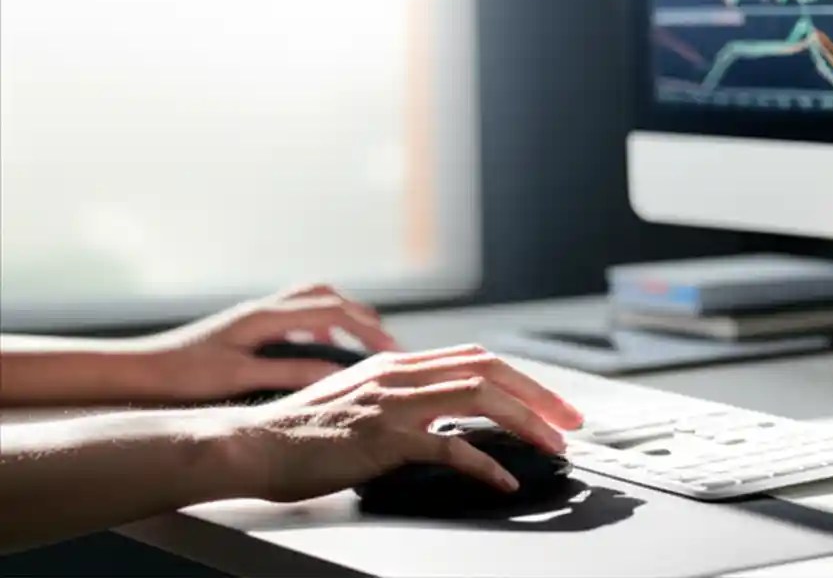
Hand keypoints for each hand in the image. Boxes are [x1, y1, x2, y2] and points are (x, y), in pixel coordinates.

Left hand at [145, 284, 401, 401]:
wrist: (139, 372)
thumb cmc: (182, 376)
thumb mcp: (240, 377)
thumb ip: (291, 374)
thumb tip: (337, 375)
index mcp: (266, 316)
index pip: (333, 310)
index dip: (368, 328)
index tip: (392, 349)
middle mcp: (264, 308)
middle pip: (328, 295)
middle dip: (362, 314)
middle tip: (384, 342)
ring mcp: (256, 316)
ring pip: (313, 300)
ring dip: (342, 314)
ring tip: (361, 341)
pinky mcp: (249, 328)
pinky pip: (297, 314)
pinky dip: (320, 324)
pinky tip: (320, 347)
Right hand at [225, 344, 584, 501]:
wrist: (252, 445)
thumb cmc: (304, 431)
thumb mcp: (362, 399)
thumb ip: (404, 396)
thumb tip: (448, 411)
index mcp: (400, 364)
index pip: (478, 359)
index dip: (523, 378)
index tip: (552, 402)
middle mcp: (401, 375)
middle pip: (490, 371)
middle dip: (539, 394)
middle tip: (572, 422)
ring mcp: (392, 404)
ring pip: (478, 400)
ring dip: (525, 423)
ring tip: (553, 447)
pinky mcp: (382, 439)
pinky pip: (447, 448)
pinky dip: (483, 464)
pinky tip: (504, 480)